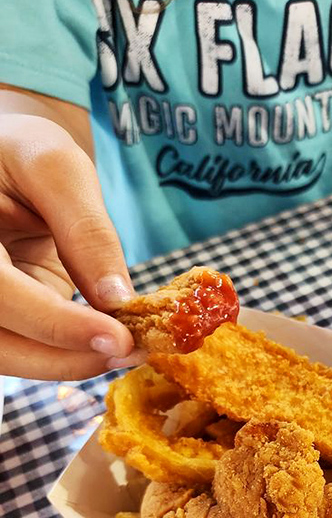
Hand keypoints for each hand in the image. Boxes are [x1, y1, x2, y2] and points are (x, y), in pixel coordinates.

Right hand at [0, 114, 142, 379]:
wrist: (2, 165)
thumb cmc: (22, 154)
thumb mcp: (56, 168)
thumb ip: (86, 230)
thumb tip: (118, 302)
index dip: (56, 325)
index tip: (118, 338)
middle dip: (68, 357)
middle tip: (133, 350)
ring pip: (9, 359)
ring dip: (69, 364)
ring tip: (127, 347)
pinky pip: (25, 351)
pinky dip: (66, 355)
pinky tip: (107, 342)